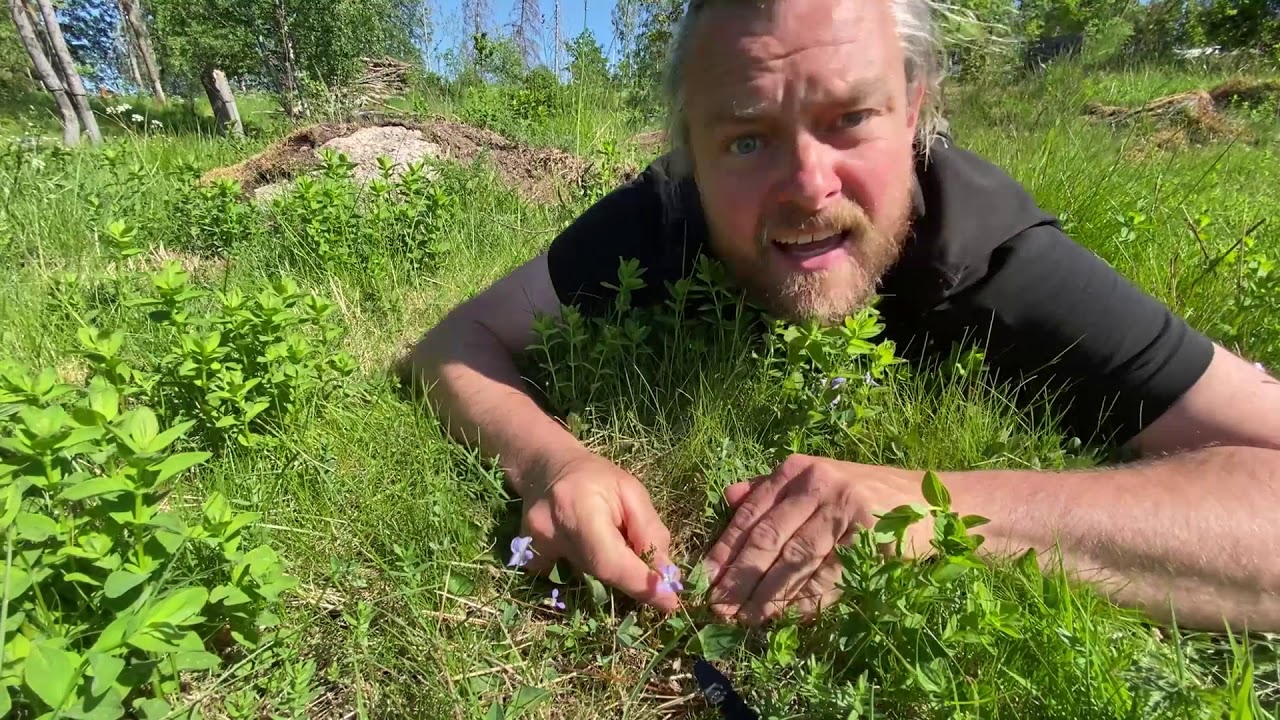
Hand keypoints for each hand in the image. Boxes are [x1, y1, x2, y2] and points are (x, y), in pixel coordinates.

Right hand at [518, 451, 678, 611]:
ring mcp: (534, 546)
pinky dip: (585, 567)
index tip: (670, 602)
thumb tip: (667, 576)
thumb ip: (649, 532)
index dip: (641, 585)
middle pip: (600, 572)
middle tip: (649, 564)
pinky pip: (565, 575)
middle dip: (631, 574)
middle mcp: (550, 530)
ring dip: (609, 566)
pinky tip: (584, 543)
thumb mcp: (632, 492)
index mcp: (577, 507)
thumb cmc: (595, 476)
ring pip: (587, 575)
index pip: (610, 561)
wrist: (547, 468)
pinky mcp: (528, 557)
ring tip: (609, 536)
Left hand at [702, 454, 922, 625]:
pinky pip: (828, 577)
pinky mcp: (869, 538)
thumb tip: (729, 498)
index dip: (725, 549)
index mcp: (797, 470)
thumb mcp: (815, 482)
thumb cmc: (864, 495)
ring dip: (768, 595)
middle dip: (739, 578)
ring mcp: (844, 510)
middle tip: (718, 607)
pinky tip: (786, 618)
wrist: (928, 503)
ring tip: (746, 618)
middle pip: (768, 540)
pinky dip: (805, 601)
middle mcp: (818, 484)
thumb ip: (772, 490)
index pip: (751, 514)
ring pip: (795, 562)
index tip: (704, 580)